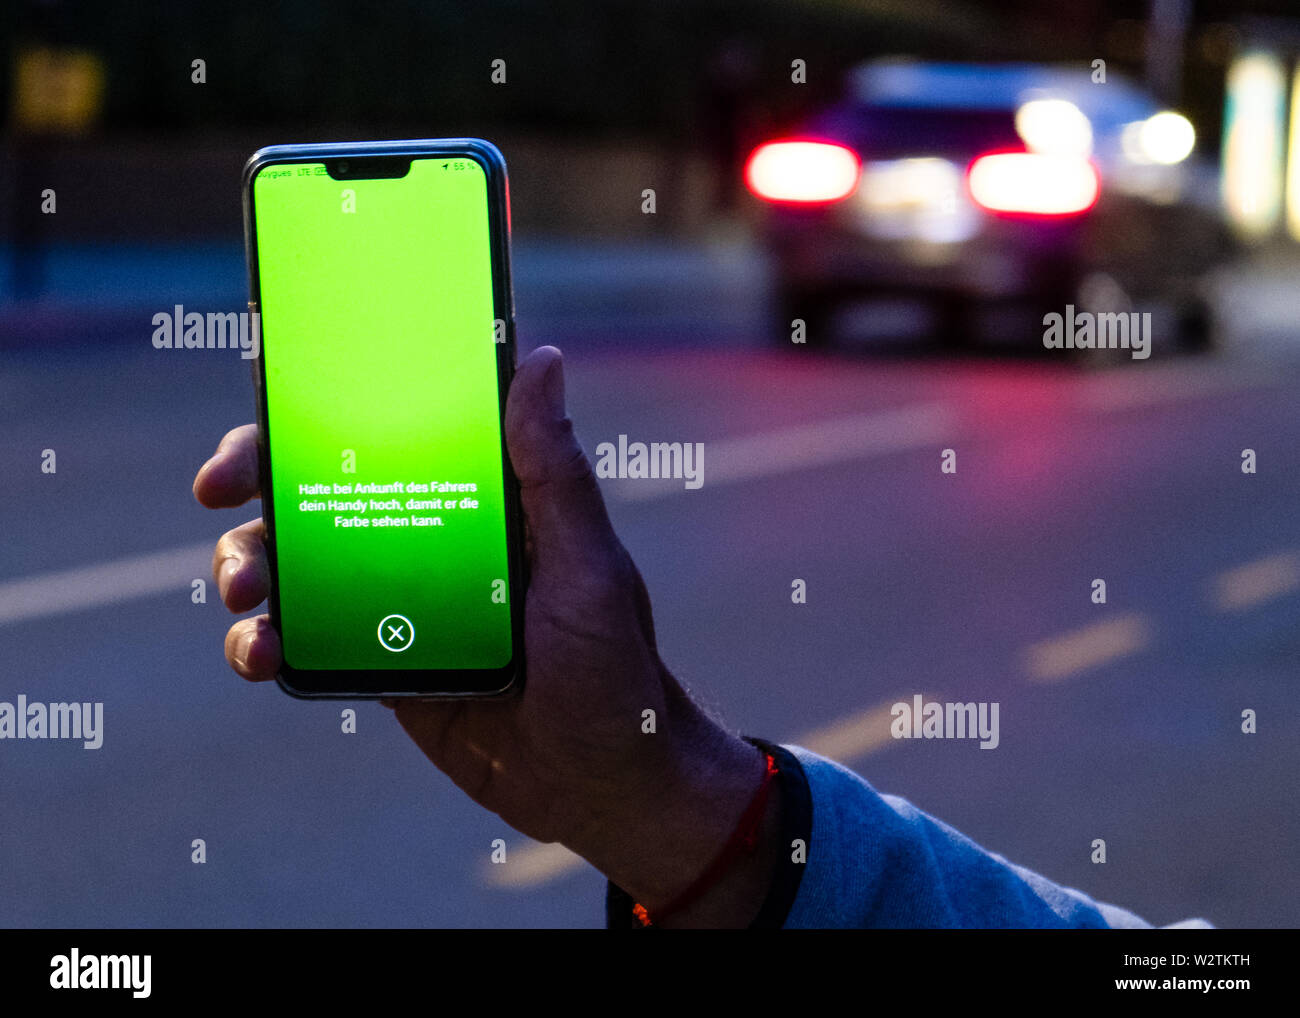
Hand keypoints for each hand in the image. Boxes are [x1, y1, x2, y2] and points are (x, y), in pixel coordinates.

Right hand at [193, 346, 778, 925]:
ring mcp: (399, 604)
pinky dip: (264, 642)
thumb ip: (555, 472)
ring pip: (297, 566)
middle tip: (218, 492)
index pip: (395, 431)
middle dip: (257, 483)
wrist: (601, 787)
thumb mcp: (588, 564)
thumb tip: (544, 359)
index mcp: (481, 500)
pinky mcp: (379, 665)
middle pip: (323, 491)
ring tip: (244, 596)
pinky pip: (303, 642)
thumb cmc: (615, 667)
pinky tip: (259, 655)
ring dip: (248, 565)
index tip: (266, 390)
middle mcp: (431, 540)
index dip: (326, 408)